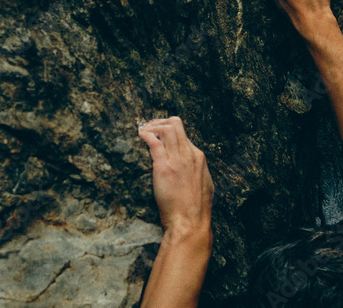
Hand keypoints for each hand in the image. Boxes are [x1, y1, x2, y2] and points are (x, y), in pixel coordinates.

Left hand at [138, 116, 213, 234]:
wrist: (190, 221)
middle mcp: (189, 154)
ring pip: (166, 129)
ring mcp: (177, 160)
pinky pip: (154, 143)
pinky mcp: (164, 167)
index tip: (159, 133)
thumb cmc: (195, 209)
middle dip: (160, 122)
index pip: (183, 134)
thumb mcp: (203, 184)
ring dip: (152, 126)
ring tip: (143, 130)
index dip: (169, 130)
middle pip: (176, 124)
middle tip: (149, 126)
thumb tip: (190, 169)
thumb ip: (196, 172)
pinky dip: (145, 134)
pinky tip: (140, 135)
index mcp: (198, 158)